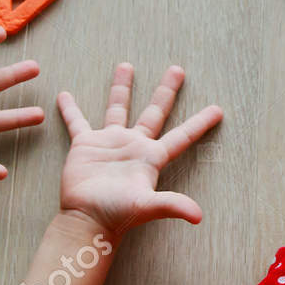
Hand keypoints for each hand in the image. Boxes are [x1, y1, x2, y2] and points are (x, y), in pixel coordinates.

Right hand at [56, 63, 222, 236]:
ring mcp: (109, 143)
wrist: (86, 220)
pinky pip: (77, 122)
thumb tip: (198, 217)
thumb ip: (172, 205)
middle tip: (177, 69)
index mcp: (152, 156)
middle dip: (166, 91)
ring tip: (126, 65)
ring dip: (122, 87)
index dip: (200, 124)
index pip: (182, 136)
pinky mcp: (85, 146)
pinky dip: (71, 109)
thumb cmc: (117, 214)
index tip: (218, 110)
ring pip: (118, 108)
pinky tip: (65, 95)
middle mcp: (134, 145)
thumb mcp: (147, 206)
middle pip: (155, 112)